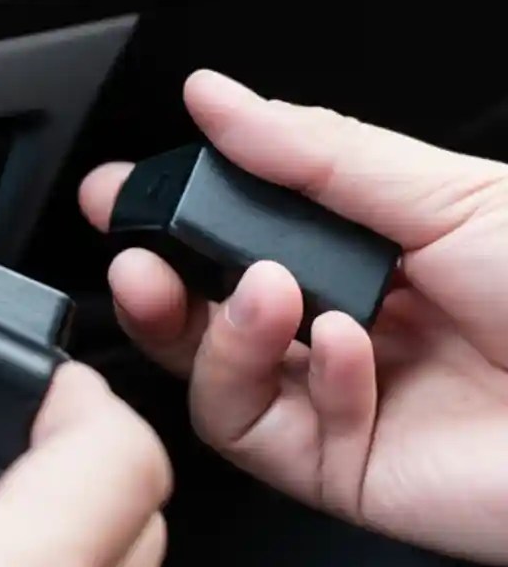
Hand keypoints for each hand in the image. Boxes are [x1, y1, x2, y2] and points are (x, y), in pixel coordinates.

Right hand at [80, 69, 507, 564]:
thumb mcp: (443, 194)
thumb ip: (312, 151)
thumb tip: (216, 98)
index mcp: (359, 252)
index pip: (233, 231)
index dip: (168, 213)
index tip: (121, 194)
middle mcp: (334, 325)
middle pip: (203, 310)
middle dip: (156, 281)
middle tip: (137, 256)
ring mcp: (332, 400)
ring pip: (212, 375)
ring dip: (215, 329)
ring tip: (260, 294)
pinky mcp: (336, 468)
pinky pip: (263, 432)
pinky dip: (299, 381)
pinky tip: (351, 352)